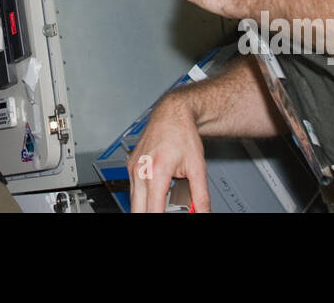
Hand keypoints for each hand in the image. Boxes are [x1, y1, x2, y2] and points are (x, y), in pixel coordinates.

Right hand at [128, 88, 210, 212]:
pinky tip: (156, 197)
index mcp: (157, 172)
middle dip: (150, 216)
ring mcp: (132, 168)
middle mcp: (140, 171)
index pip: (153, 211)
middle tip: (166, 212)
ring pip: (133, 202)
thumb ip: (201, 196)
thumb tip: (203, 212)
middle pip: (137, 210)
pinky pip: (133, 190)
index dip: (160, 219)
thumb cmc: (182, 134)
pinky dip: (142, 198)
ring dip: (145, 208)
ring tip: (163, 206)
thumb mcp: (197, 168)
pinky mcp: (130, 166)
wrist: (172, 113)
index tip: (168, 219)